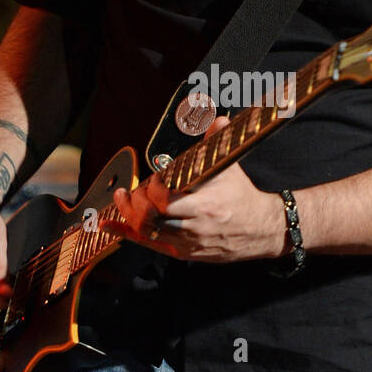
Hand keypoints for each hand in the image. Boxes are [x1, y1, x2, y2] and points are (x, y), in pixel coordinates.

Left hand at [99, 116, 286, 262]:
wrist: (263, 230)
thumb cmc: (243, 196)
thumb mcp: (229, 167)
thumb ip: (217, 142)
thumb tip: (217, 118)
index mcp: (205, 205)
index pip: (166, 201)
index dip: (154, 187)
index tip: (157, 176)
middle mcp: (195, 227)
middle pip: (152, 218)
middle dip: (137, 201)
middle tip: (138, 187)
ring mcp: (188, 243)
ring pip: (147, 232)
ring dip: (129, 214)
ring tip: (123, 197)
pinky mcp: (184, 253)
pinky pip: (150, 245)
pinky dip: (126, 234)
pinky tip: (108, 224)